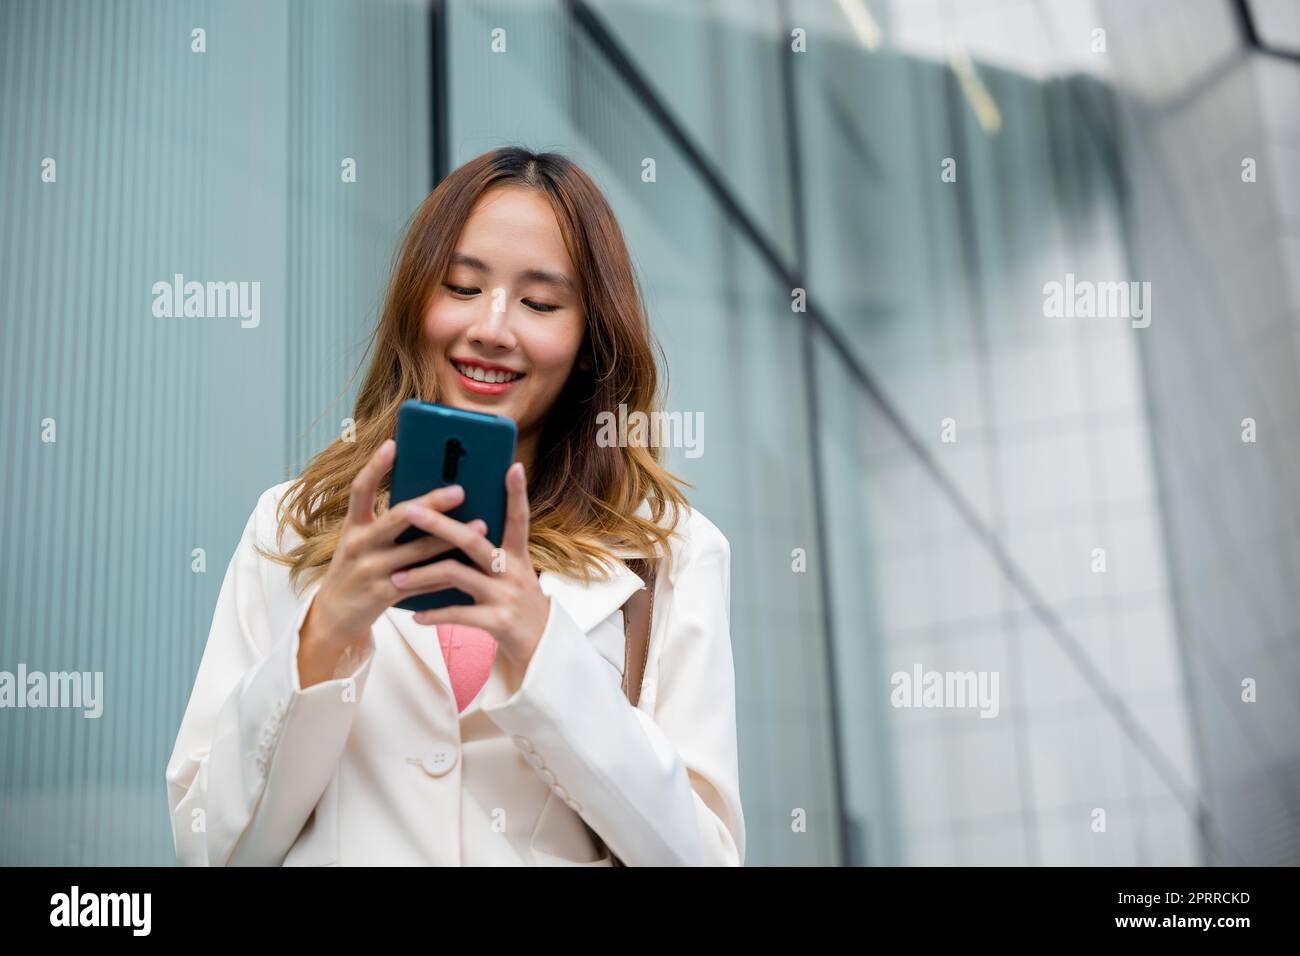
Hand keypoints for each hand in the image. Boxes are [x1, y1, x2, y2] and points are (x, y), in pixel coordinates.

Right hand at [307, 438, 487, 650]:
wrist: (334, 616)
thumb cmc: (358, 569)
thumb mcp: (362, 542)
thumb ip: (387, 524)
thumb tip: (430, 500)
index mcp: (354, 526)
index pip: (360, 490)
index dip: (375, 467)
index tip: (393, 444)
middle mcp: (358, 544)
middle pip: (398, 517)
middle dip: (432, 502)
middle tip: (461, 490)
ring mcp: (370, 570)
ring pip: (418, 550)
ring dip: (452, 537)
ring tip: (482, 525)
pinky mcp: (383, 595)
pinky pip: (422, 581)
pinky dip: (447, 572)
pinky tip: (470, 564)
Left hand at [389, 461, 550, 668]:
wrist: (540, 648)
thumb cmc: (515, 605)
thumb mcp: (510, 576)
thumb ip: (488, 554)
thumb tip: (454, 530)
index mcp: (517, 556)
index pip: (518, 518)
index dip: (517, 492)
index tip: (513, 466)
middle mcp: (514, 571)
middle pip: (473, 539)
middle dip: (439, 523)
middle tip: (409, 510)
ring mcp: (507, 596)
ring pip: (457, 575)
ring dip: (422, 575)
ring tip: (397, 577)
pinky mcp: (499, 622)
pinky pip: (458, 613)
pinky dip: (434, 614)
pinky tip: (415, 615)